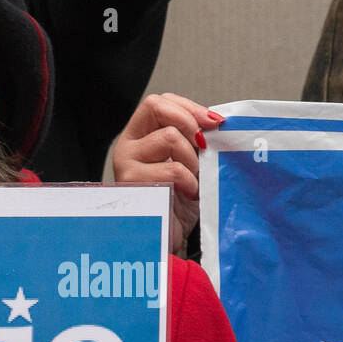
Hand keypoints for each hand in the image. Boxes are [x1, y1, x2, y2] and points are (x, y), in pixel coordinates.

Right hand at [112, 93, 222, 256]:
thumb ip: (194, 141)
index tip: (213, 122)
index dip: (188, 107)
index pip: (158, 102)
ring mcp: (126, 164)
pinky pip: (173, 168)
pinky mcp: (133, 183)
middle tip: (204, 146)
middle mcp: (127, 147)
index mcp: (139, 138)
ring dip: (193, 158)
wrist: (168, 239)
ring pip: (169, 137)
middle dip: (189, 122)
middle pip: (157, 107)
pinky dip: (190, 181)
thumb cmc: (177, 203)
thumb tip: (215, 122)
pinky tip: (189, 194)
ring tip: (194, 180)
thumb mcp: (189, 164)